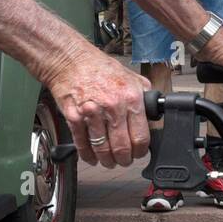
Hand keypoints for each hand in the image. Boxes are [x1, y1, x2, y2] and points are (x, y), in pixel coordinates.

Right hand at [44, 44, 151, 168]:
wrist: (69, 60)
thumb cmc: (99, 67)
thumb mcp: (130, 76)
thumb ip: (143, 96)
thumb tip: (153, 115)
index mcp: (131, 98)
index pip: (141, 136)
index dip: (140, 151)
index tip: (138, 153)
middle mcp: (113, 107)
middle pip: (122, 148)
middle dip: (124, 160)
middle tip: (123, 161)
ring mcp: (92, 113)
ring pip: (102, 150)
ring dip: (107, 160)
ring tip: (108, 161)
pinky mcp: (74, 117)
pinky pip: (83, 144)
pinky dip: (88, 155)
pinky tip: (92, 157)